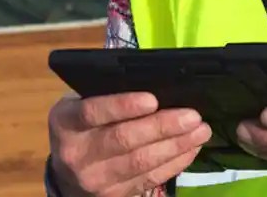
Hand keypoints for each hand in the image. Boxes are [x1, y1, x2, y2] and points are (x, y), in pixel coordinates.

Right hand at [48, 91, 212, 196]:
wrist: (66, 174)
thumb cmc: (80, 127)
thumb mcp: (78, 105)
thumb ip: (105, 94)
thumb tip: (153, 82)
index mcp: (65, 122)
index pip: (93, 112)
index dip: (123, 106)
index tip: (152, 99)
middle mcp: (77, 154)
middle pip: (123, 140)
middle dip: (162, 127)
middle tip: (192, 116)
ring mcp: (95, 179)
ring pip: (141, 162)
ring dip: (175, 146)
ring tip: (201, 131)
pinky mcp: (114, 196)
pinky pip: (150, 179)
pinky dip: (174, 163)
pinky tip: (191, 149)